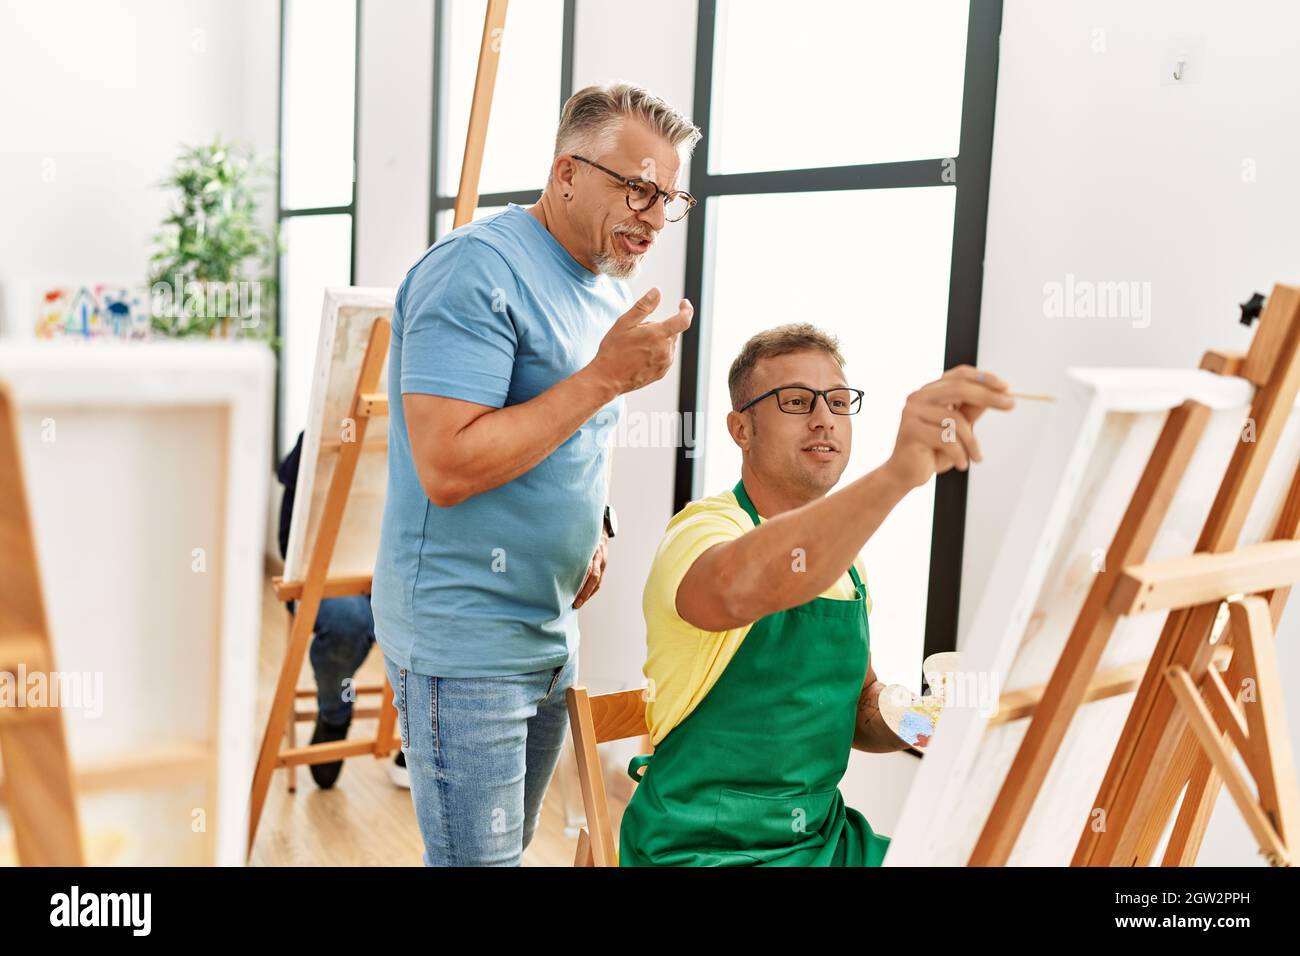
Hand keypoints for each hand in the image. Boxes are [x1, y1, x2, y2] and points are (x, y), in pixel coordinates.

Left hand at [573, 528, 608, 608]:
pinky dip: (591, 591)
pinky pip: (598, 583)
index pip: (586, 568)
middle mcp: (598, 556)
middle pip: (593, 577)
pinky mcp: (604, 567)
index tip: (569, 592)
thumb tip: (548, 562)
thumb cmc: (581, 537)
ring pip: (597, 582)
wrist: (599, 532)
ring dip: (588, 594)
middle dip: (584, 592)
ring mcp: (603, 562)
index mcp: (589, 549)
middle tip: (574, 604)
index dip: (579, 582)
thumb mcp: (574, 539)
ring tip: (578, 605)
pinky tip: (583, 598)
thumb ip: (566, 549)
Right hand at [588, 288, 692, 395]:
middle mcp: (665, 350)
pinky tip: (640, 356)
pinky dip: (657, 352)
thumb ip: (643, 306)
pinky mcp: (662, 373)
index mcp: (658, 335)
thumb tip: (657, 292)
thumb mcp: (624, 323)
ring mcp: (665, 363)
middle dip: (660, 327)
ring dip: (659, 341)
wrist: (607, 379)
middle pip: (672, 332)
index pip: (683, 320)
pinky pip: (665, 357)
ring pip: (669, 344)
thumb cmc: (613, 350)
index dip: (687, 309)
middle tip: (638, 332)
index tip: (683, 303)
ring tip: (636, 347)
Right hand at [882, 365, 1014, 490]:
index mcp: (930, 392)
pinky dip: (960, 454)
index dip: (983, 378)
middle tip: (1010, 405)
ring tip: (976, 457)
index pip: (958, 375)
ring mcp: (912, 412)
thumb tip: (998, 393)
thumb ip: (971, 411)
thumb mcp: (958, 429)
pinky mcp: (910, 430)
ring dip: (972, 442)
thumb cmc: (933, 450)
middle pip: (959, 389)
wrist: (906, 474)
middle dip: (988, 396)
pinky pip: (946, 439)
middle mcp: (918, 396)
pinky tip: (962, 464)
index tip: (1006, 387)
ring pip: (955, 419)